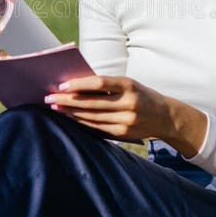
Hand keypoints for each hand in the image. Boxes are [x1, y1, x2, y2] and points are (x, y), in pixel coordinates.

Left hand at [44, 75, 206, 155]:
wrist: (166, 117)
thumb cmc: (142, 95)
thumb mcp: (128, 85)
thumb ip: (106, 86)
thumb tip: (75, 86)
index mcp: (130, 85)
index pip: (100, 83)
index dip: (79, 84)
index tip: (62, 85)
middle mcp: (129, 103)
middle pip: (92, 102)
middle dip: (68, 101)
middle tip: (49, 98)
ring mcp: (126, 121)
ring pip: (92, 117)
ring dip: (71, 113)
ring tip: (56, 108)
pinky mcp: (123, 133)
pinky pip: (97, 127)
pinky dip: (82, 121)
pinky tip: (70, 117)